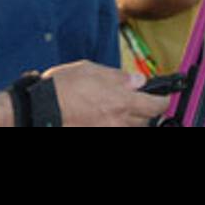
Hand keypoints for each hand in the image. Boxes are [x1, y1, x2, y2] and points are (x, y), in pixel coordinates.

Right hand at [43, 61, 167, 125]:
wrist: (42, 108)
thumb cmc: (63, 86)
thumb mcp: (92, 69)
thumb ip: (118, 76)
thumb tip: (138, 80)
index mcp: (121, 99)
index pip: (156, 105)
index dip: (163, 100)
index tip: (162, 96)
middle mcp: (119, 120)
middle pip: (147, 120)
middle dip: (145, 110)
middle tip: (136, 100)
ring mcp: (109, 131)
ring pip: (132, 128)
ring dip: (131, 119)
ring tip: (118, 109)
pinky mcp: (99, 135)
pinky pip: (116, 131)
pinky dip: (116, 125)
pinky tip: (106, 118)